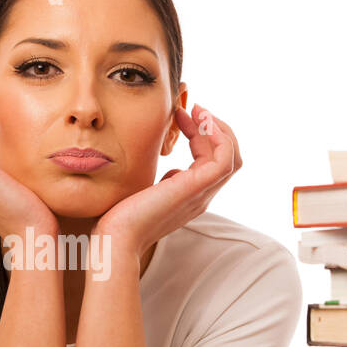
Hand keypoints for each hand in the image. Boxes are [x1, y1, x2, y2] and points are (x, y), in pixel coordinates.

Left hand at [94, 103, 242, 257]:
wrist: (115, 237)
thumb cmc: (120, 219)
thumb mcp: (145, 192)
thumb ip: (161, 182)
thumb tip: (170, 173)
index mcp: (190, 196)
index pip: (212, 161)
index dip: (201, 135)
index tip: (181, 116)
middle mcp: (201, 196)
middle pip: (228, 158)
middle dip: (215, 129)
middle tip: (193, 109)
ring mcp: (201, 194)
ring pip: (231, 156)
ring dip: (216, 128)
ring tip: (195, 110)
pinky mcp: (197, 188)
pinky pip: (224, 158)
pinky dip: (217, 136)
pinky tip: (196, 120)